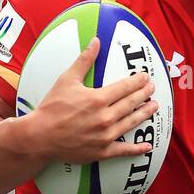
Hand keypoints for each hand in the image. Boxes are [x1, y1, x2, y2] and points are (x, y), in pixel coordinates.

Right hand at [12, 38, 157, 170]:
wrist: (40, 136)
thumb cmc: (52, 108)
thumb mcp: (67, 80)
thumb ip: (84, 60)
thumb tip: (95, 41)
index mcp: (98, 99)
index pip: (125, 87)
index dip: (137, 81)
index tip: (145, 77)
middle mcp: (105, 117)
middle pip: (131, 104)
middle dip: (144, 95)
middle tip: (152, 89)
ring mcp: (105, 136)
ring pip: (131, 123)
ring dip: (144, 114)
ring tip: (153, 107)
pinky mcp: (102, 152)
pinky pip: (124, 150)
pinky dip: (136, 149)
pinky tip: (147, 146)